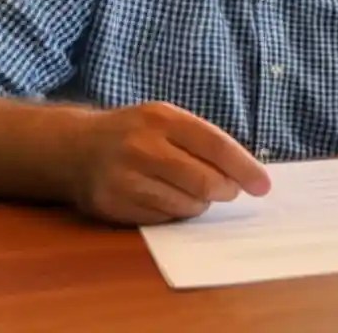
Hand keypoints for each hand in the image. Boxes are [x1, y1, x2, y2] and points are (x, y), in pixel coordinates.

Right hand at [68, 102, 271, 224]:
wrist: (74, 148)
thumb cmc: (135, 133)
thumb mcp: (166, 120)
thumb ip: (202, 141)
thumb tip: (245, 174)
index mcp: (161, 118)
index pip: (215, 145)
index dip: (244, 167)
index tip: (263, 185)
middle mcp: (141, 146)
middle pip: (203, 181)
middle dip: (224, 190)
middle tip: (228, 191)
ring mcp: (124, 177)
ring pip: (185, 204)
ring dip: (199, 204)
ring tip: (190, 190)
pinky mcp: (112, 204)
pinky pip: (162, 219)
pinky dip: (174, 213)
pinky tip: (165, 198)